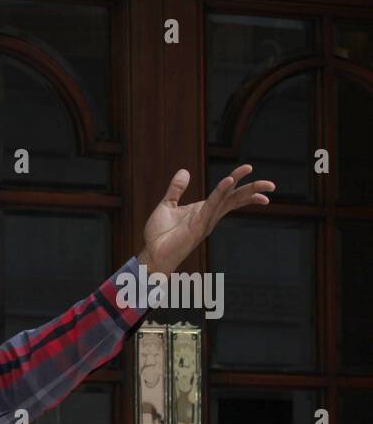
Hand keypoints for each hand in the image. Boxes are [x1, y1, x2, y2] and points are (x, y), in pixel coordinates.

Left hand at [137, 165, 273, 276]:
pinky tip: (228, 181)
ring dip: (246, 191)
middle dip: (252, 190)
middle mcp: (209, 215)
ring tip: (264, 184)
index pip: (226, 193)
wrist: (152, 254)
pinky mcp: (199, 226)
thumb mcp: (166, 205)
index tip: (249, 169)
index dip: (238, 181)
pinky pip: (212, 205)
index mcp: (203, 209)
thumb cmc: (159, 235)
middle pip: (235, 199)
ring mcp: (206, 221)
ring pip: (229, 201)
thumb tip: (185, 171)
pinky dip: (220, 193)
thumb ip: (176, 189)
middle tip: (271, 184)